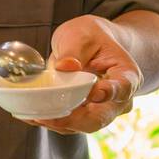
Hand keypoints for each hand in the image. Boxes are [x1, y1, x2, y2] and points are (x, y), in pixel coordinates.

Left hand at [19, 15, 139, 133]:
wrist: (91, 46)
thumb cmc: (90, 37)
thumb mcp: (82, 34)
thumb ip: (74, 49)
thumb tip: (65, 67)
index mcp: (127, 76)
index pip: (122, 88)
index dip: (108, 93)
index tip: (93, 93)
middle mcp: (119, 100)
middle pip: (100, 117)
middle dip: (74, 120)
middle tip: (48, 116)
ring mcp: (102, 111)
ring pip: (82, 125)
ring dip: (58, 123)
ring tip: (34, 115)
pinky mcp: (84, 116)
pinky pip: (69, 124)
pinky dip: (51, 121)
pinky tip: (32, 115)